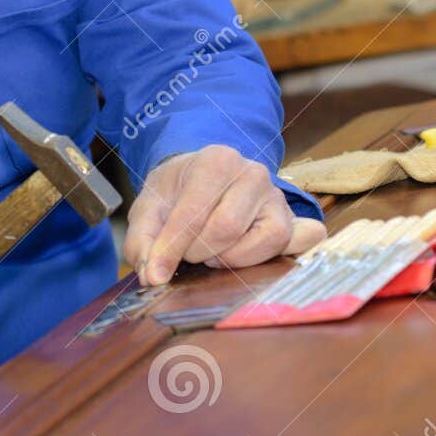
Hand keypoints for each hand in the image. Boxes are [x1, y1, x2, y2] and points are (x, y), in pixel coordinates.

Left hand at [123, 145, 325, 286]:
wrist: (201, 178)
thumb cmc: (177, 193)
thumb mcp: (148, 208)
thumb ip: (142, 240)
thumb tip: (151, 275)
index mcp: (216, 160)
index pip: (194, 213)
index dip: (171, 248)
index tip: (155, 274)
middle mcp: (253, 173)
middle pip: (226, 229)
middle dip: (199, 251)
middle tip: (187, 252)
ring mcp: (277, 197)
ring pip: (263, 242)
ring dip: (229, 259)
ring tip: (211, 251)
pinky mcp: (291, 220)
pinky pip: (293, 245)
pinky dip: (268, 257)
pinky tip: (245, 254)